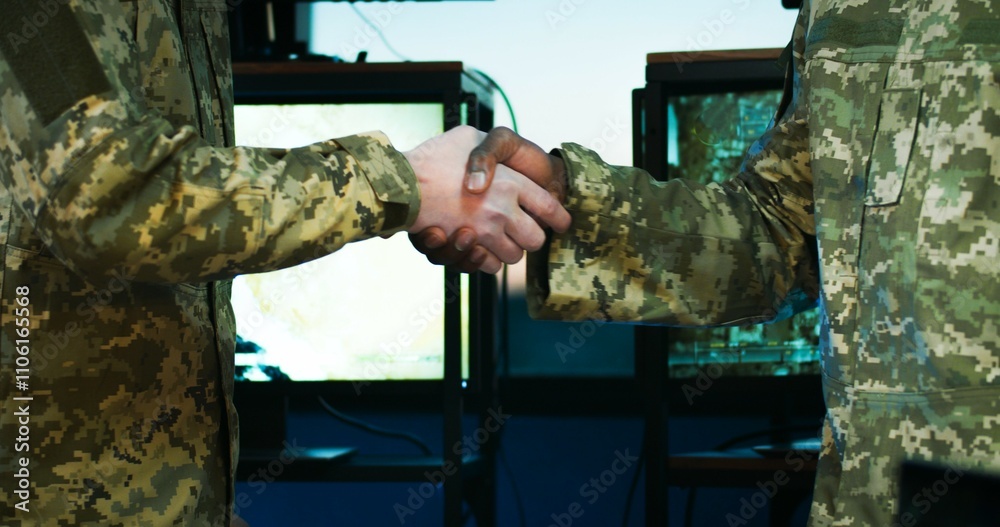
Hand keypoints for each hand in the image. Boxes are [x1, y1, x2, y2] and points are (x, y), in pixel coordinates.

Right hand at [404, 126, 569, 268]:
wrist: (402, 182)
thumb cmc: (434, 156)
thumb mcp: (468, 137)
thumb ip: (489, 148)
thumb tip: (497, 157)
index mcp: (511, 182)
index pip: (551, 208)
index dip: (559, 218)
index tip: (560, 222)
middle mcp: (505, 210)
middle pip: (536, 239)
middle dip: (531, 237)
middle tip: (521, 230)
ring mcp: (487, 232)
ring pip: (514, 256)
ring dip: (508, 250)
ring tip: (496, 237)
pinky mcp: (469, 249)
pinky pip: (491, 266)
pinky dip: (486, 261)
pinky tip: (479, 247)